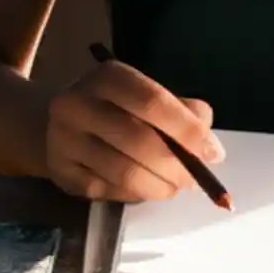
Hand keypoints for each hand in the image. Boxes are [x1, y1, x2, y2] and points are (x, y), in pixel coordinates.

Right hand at [46, 59, 225, 201]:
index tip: (211, 152)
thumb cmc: (120, 110)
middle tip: (194, 180)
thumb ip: (184, 115)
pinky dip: (137, 195)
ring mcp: (64, 140)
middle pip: (140, 142)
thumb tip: (211, 149)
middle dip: (177, 167)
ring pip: (126, 174)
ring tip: (174, 187)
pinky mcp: (62, 173)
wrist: (65, 125)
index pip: (153, 103)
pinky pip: (110, 192)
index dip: (186, 130)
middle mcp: (77, 104)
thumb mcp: (150, 98)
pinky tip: (145, 188)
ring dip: (161, 187)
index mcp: (108, 77)